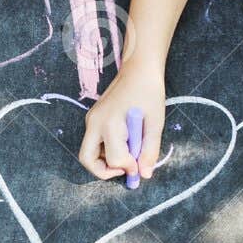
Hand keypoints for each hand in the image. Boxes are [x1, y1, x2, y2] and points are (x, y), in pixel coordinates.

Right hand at [79, 57, 164, 179]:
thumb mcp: (155, 123)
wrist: (139, 68)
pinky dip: (106, 150)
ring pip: (89, 152)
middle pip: (87, 160)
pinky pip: (94, 142)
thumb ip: (149, 151)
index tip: (140, 166)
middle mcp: (95, 123)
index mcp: (110, 123)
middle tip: (124, 170)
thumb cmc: (149, 92)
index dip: (129, 167)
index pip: (114, 158)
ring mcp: (91, 120)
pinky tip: (124, 142)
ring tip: (128, 153)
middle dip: (105, 171)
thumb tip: (144, 174)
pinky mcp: (93, 119)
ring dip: (106, 160)